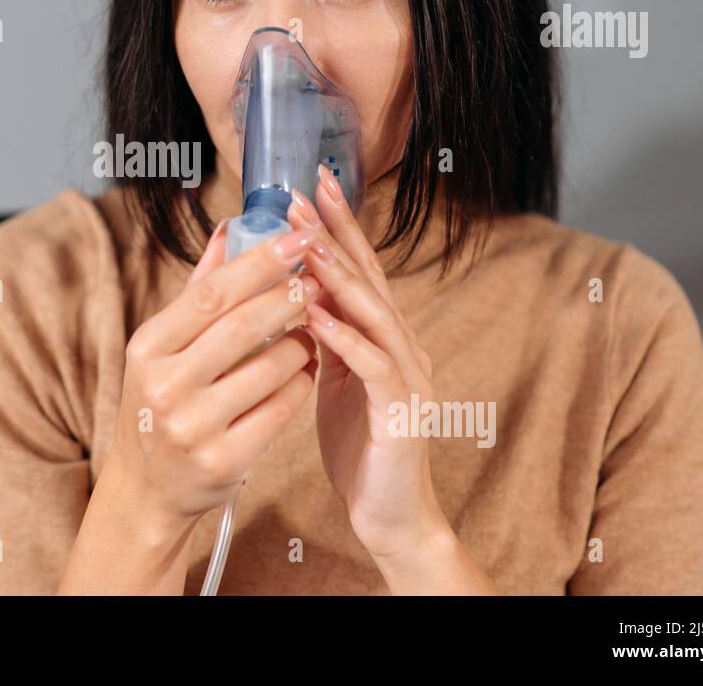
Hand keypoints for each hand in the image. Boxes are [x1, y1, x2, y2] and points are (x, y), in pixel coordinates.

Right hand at [109, 223, 320, 526]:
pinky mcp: (224, 461)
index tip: (297, 238)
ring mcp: (193, 427)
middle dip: (289, 297)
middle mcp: (165, 386)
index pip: (211, 293)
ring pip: (271, 368)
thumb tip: (228, 228)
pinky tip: (306, 369)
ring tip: (310, 331)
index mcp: (147, 347)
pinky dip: (301, 383)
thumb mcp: (162, 348)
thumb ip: (198, 289)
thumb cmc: (161, 403)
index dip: (259, 263)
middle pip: (243, 326)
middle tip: (317, 279)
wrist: (146, 489)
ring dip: (302, 343)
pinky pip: (282, 409)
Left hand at [288, 165, 446, 561]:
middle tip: (308, 190)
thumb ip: (323, 336)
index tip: (309, 186)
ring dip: (339, 276)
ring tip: (308, 243)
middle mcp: (402, 347)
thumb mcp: (333, 380)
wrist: (389, 516)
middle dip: (337, 232)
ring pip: (373, 314)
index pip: (358, 270)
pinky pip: (373, 367)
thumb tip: (294, 290)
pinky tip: (317, 316)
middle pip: (369, 278)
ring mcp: (408, 377)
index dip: (336, 226)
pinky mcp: (401, 412)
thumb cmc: (358, 448)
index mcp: (383, 338)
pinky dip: (345, 338)